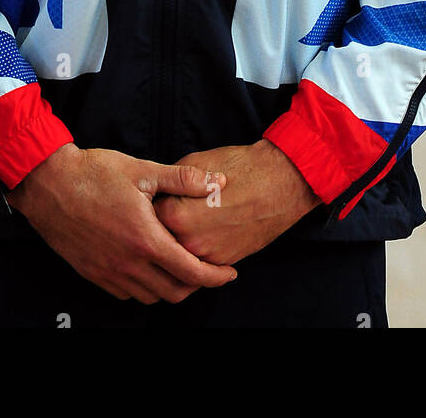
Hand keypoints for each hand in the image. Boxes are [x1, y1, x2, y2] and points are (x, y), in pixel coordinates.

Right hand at [7, 143, 237, 303]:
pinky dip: (143, 287)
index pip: (190, 272)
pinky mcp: (92, 273)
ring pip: (150, 297)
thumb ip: (183, 179)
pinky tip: (147, 266)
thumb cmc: (95, 173)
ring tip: (178, 266)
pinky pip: (126, 294)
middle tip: (205, 267)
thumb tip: (217, 182)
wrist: (49, 184)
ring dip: (169, 287)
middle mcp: (128, 263)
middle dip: (196, 285)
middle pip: (174, 292)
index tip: (229, 272)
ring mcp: (108, 272)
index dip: (215, 277)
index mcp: (145, 239)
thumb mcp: (143, 170)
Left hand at [152, 140, 321, 266]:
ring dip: (177, 240)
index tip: (154, 197)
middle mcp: (188, 242)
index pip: (146, 216)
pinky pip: (199, 261)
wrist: (279, 183)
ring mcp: (207, 256)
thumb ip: (171, 183)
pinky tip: (202, 231)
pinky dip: (196, 250)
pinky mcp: (224, 262)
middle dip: (160, 225)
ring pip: (179, 254)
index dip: (149, 203)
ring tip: (188, 219)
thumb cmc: (239, 167)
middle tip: (169, 209)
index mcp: (176, 215)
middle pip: (159, 239)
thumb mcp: (196, 163)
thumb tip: (158, 191)